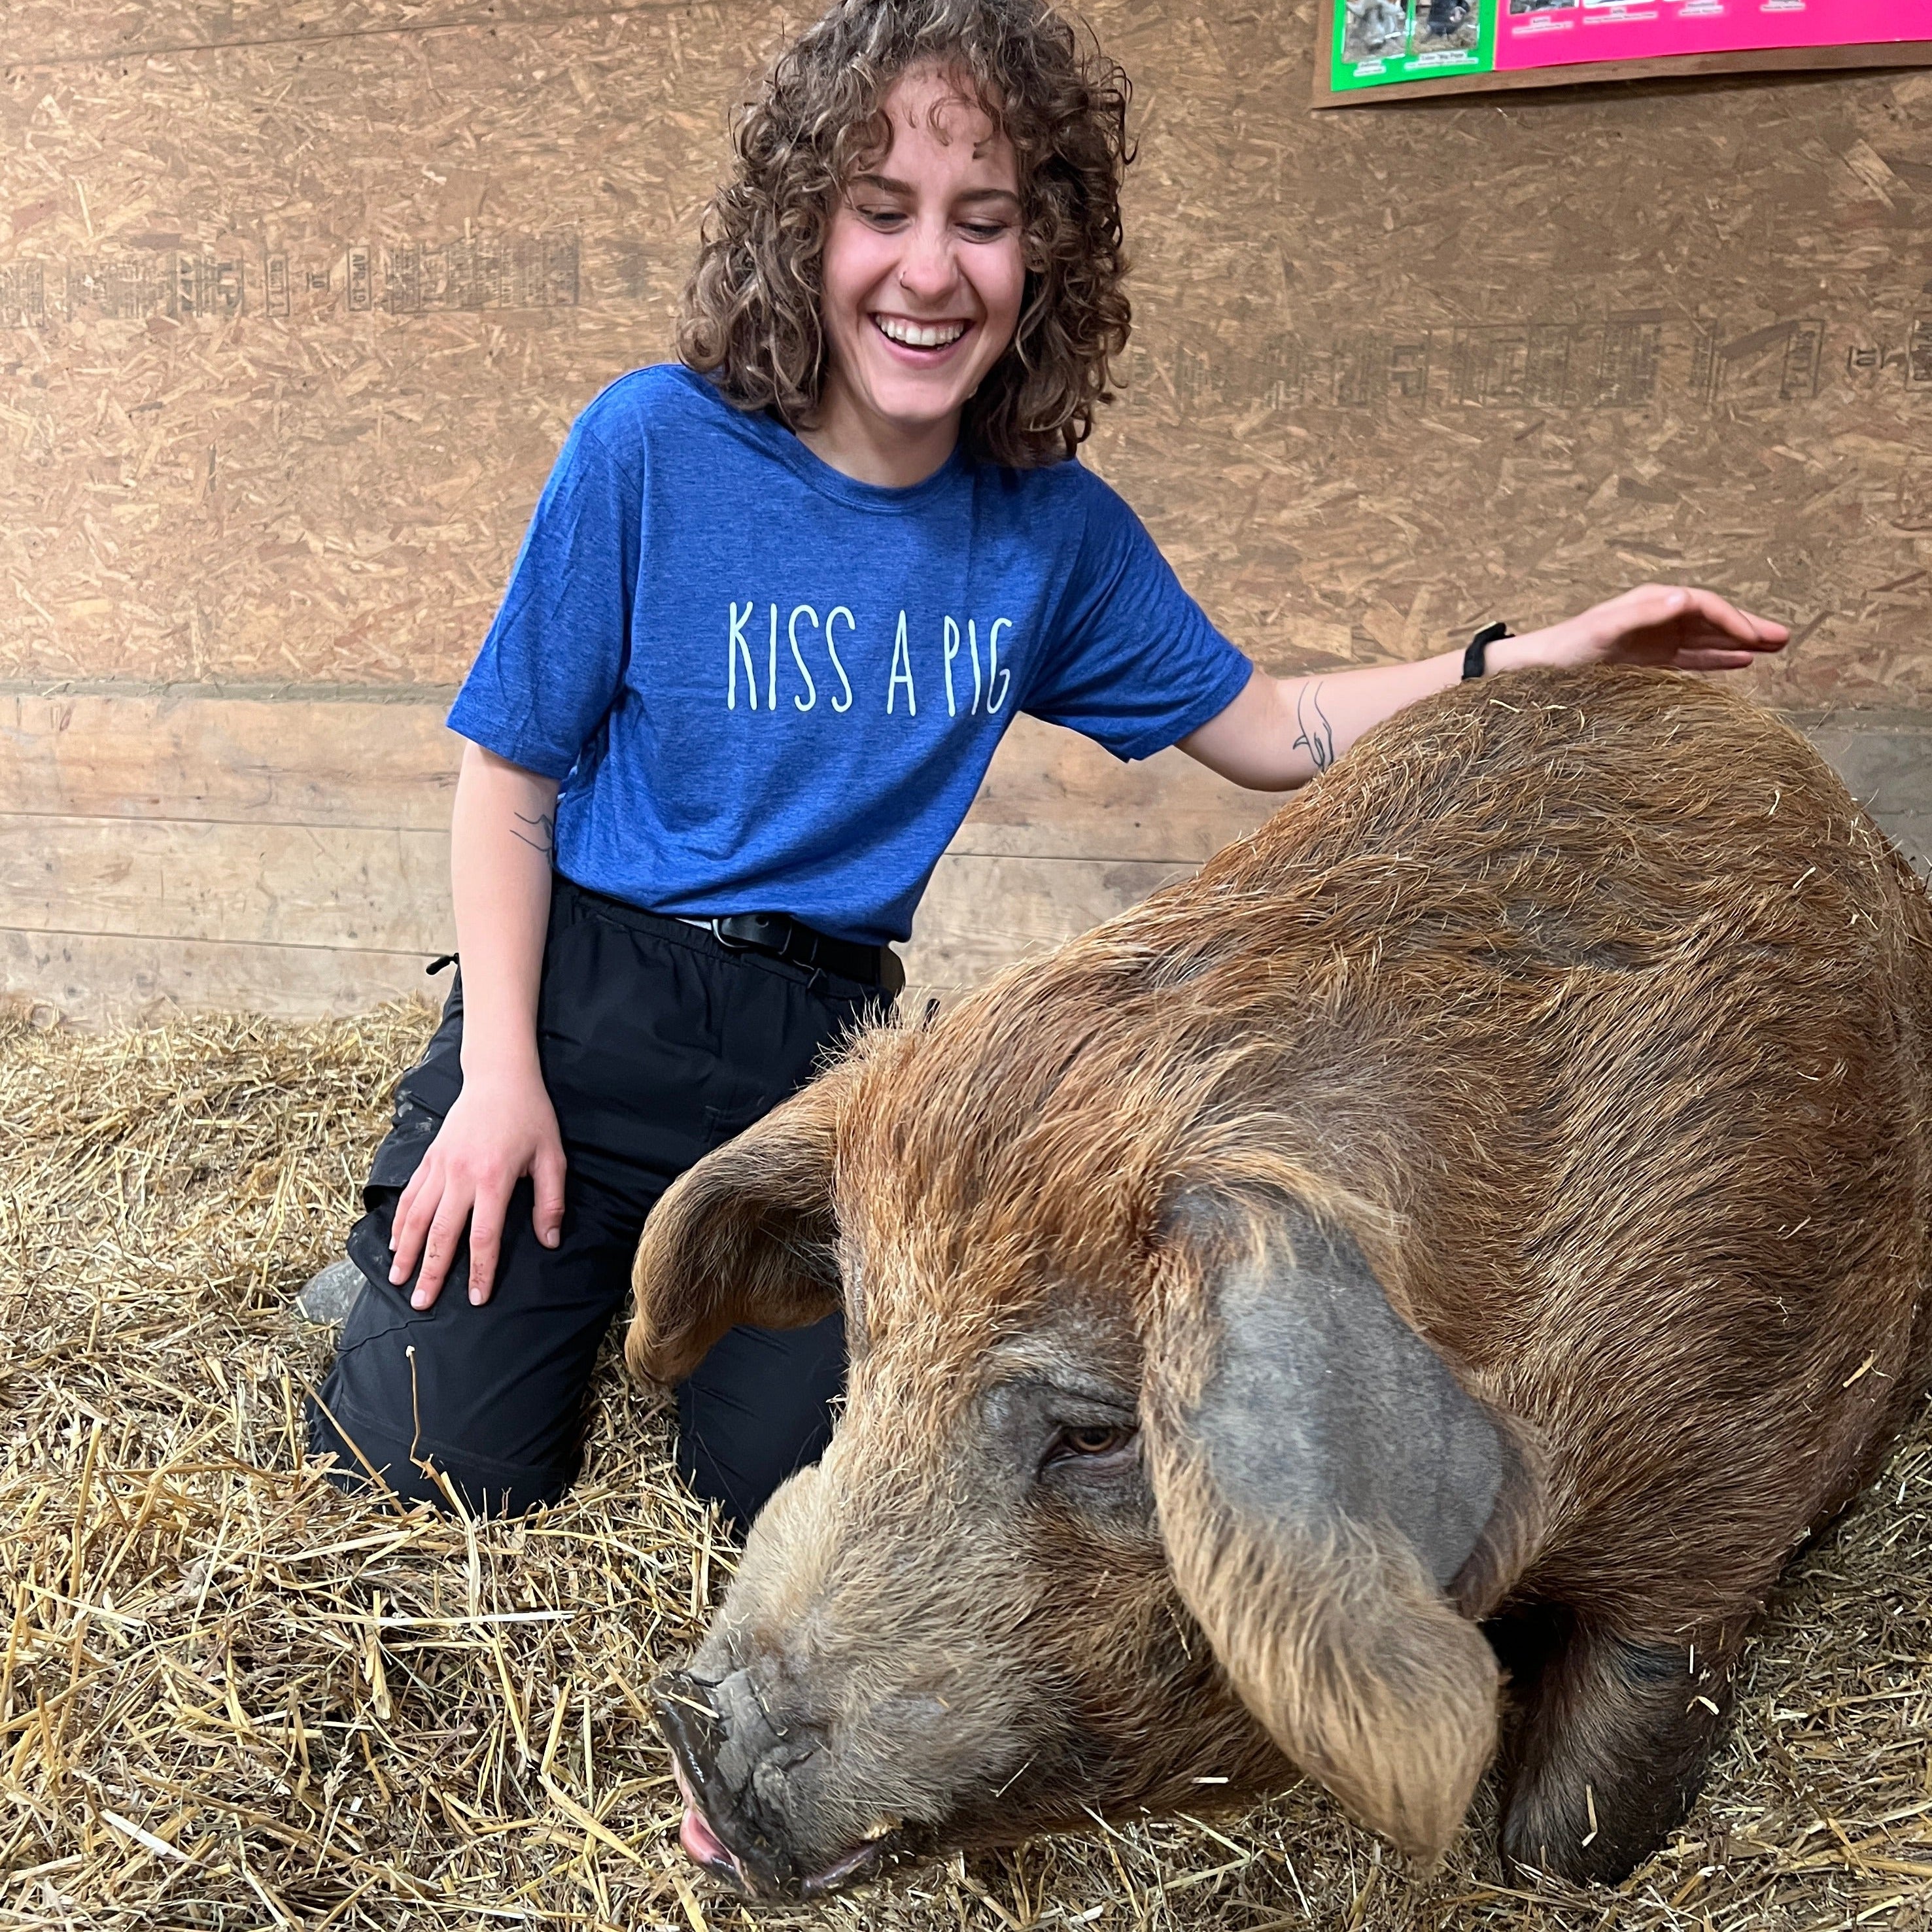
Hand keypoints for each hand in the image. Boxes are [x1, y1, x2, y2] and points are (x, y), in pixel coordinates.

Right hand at [388, 1068, 565, 1309]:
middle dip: (432, 1271)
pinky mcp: (429, 1157)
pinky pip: (410, 1195)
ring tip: (399, 1281)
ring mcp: (440, 1165)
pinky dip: (400, 1221)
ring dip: (407, 1251)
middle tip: (422, 1303)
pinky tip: (395, 1243)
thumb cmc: (530, 1115)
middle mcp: (460, 1175)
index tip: (477, 1298)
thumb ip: (551, 1201)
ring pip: (417, 1216)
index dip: (480, 1269)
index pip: (484, 1235)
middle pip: (442, 1233)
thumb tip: (549, 1241)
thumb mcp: (552, 1156)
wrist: (498, 1076)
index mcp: (494, 1178)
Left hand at [1500, 584, 1788, 674]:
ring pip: (1707, 639)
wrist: (1538, 668)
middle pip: (1712, 619)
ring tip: (1775, 649)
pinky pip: (1692, 658)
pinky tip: (1741, 664)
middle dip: (1747, 627)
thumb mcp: (1603, 629)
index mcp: (1651, 603)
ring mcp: (1656, 639)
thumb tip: (1684, 598)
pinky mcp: (1651, 660)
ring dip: (1740, 643)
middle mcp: (1658, 616)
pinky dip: (1717, 661)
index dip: (1732, 619)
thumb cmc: (1567, 647)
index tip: (1755, 637)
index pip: (1702, 605)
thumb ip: (1643, 614)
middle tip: (1784, 638)